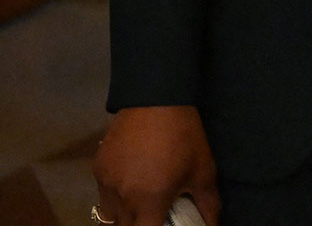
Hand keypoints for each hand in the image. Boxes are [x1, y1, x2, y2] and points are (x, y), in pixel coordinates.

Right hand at [93, 106, 218, 225]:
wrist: (156, 99)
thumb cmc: (184, 136)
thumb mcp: (203, 170)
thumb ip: (208, 204)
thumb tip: (214, 224)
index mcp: (149, 200)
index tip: (161, 225)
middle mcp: (122, 197)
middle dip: (138, 225)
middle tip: (153, 216)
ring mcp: (105, 183)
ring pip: (109, 214)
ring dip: (124, 215)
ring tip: (142, 204)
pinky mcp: (97, 169)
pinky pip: (102, 193)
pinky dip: (114, 196)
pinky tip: (131, 183)